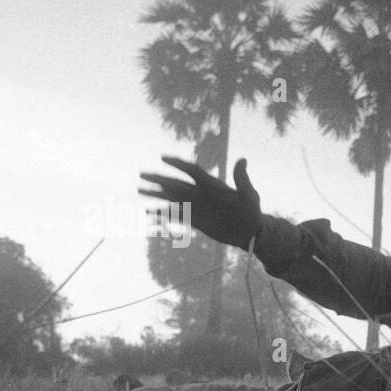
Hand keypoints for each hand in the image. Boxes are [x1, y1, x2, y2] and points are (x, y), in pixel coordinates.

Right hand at [138, 156, 262, 248]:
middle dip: (159, 178)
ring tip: (139, 189)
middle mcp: (200, 193)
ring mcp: (196, 206)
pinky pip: (176, 215)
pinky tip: (148, 212)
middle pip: (176, 183)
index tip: (163, 158)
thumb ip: (242, 179)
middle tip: (142, 174)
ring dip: (156, 194)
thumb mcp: (249, 195)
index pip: (192, 170)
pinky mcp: (195, 220)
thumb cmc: (251, 211)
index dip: (178, 164)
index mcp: (212, 185)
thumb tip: (242, 159)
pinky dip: (162, 213)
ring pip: (172, 198)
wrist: (249, 232)